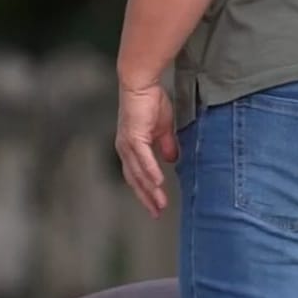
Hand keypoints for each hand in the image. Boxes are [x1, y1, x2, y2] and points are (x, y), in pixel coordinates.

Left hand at [115, 82, 178, 217]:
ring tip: (160, 204)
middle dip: (147, 199)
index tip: (156, 206)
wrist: (141, 83)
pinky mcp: (134, 137)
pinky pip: (143, 159)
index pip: (137, 176)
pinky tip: (158, 183)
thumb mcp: (162, 129)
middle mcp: (126, 150)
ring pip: (139, 174)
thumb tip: (172, 160)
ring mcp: (128, 145)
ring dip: (150, 190)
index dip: (146, 193)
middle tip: (157, 213)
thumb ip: (165, 146)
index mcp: (131, 149)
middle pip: (136, 181)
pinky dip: (150, 172)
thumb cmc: (149, 102)